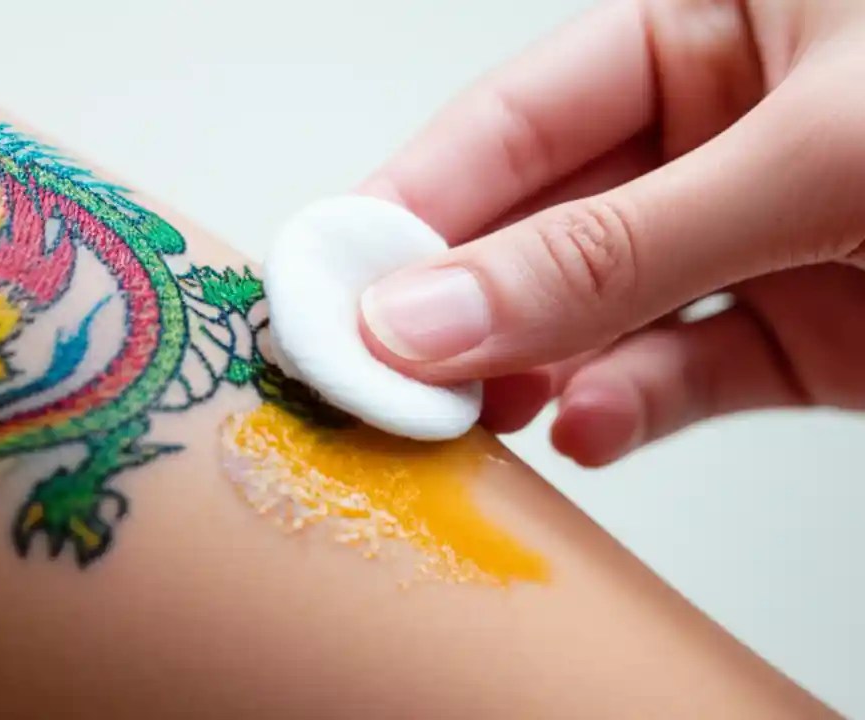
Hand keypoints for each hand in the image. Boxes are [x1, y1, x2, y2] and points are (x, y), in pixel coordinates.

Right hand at [356, 0, 864, 465]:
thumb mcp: (806, 161)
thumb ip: (612, 249)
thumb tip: (429, 315)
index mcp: (707, 31)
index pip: (515, 121)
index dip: (413, 203)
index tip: (335, 285)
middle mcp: (716, 137)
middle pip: (538, 229)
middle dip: (462, 308)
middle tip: (387, 373)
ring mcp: (753, 243)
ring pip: (596, 320)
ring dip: (530, 374)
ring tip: (480, 415)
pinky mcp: (799, 341)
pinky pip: (682, 379)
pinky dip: (627, 413)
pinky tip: (589, 430)